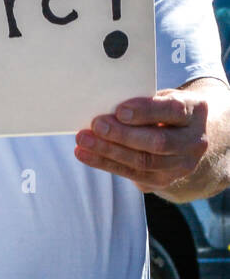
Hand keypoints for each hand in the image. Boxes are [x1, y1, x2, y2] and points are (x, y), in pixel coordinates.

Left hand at [74, 90, 210, 191]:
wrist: (184, 137)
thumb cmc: (164, 110)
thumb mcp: (160, 98)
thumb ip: (142, 102)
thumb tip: (107, 107)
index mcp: (195, 112)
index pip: (174, 111)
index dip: (146, 111)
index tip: (120, 110)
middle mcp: (194, 141)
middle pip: (158, 142)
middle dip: (123, 134)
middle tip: (96, 125)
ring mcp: (182, 164)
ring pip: (144, 161)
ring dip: (108, 151)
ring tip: (83, 140)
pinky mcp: (164, 180)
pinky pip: (132, 174)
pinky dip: (105, 163)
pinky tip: (85, 154)